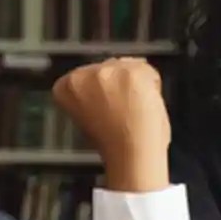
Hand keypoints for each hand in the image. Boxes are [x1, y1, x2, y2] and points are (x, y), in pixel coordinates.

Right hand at [51, 57, 171, 191]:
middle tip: (129, 107)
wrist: (130, 153)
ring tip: (138, 108)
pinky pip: (150, 71)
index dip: (104, 88)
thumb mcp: (88, 113)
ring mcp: (109, 71)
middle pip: (111, 66)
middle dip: (122, 83)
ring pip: (131, 66)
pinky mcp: (133, 73)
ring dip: (138, 83)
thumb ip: (93, 94)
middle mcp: (84, 73)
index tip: (110, 102)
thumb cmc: (112, 143)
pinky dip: (154, 86)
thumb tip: (111, 84)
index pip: (89, 73)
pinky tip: (148, 103)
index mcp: (66, 86)